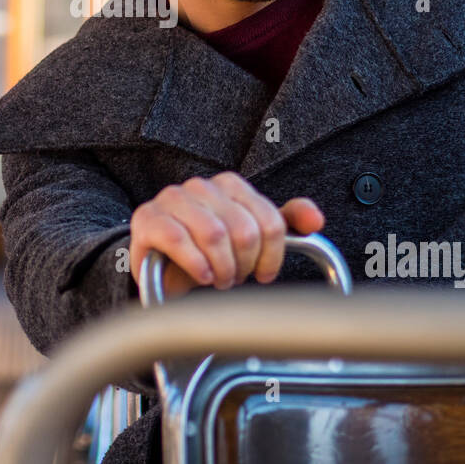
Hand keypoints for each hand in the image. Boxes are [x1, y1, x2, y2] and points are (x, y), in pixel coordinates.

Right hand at [129, 171, 324, 298]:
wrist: (161, 268)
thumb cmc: (207, 252)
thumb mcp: (250, 236)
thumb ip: (284, 223)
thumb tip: (316, 220)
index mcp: (229, 184)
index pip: (270, 220)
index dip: (272, 256)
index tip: (262, 273)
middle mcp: (201, 186)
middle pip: (244, 230)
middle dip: (244, 265)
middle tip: (234, 278)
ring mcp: (172, 199)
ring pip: (214, 235)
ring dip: (222, 268)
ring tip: (218, 279)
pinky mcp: (148, 218)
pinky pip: (180, 240)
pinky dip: (196, 265)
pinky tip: (202, 276)